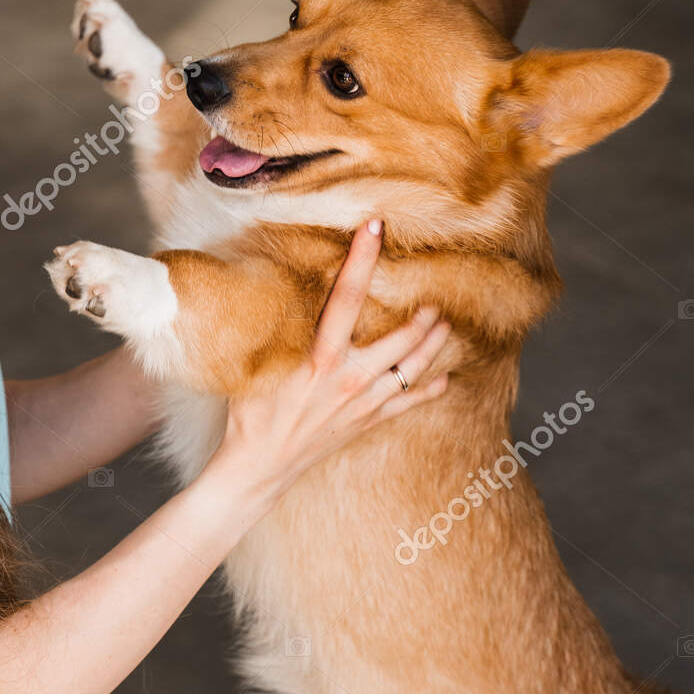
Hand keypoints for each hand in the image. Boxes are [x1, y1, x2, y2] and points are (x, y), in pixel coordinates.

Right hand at [206, 220, 450, 508]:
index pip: (347, 297)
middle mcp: (349, 378)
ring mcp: (364, 403)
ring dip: (433, 345)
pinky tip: (444, 377)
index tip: (376, 227)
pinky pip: (409, 403)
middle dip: (421, 313)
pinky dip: (430, 389)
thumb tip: (278, 289)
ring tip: (443, 323)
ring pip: (413, 368)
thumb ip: (274, 330)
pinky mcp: (368, 422)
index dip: (363, 259)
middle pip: (401, 338)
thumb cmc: (249, 413)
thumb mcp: (256, 365)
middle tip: (434, 293)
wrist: (258, 466)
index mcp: (320, 358)